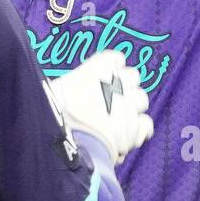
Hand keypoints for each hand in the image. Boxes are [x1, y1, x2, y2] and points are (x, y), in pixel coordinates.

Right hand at [45, 49, 153, 165]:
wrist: (69, 142)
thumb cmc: (55, 112)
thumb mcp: (54, 90)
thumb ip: (67, 86)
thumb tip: (61, 90)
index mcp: (99, 68)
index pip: (114, 58)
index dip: (109, 68)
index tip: (101, 76)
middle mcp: (119, 83)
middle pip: (132, 77)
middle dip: (124, 86)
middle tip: (110, 98)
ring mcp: (129, 106)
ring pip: (141, 99)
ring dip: (132, 106)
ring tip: (118, 117)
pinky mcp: (135, 129)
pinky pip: (145, 124)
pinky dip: (138, 129)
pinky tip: (128, 135)